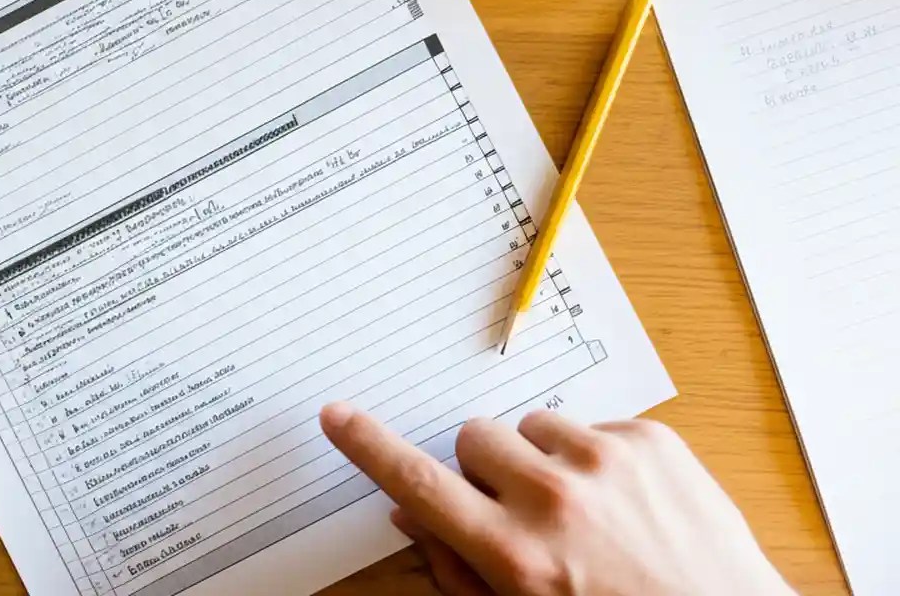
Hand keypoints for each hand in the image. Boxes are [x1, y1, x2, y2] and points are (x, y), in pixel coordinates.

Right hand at [320, 403, 793, 595]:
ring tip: (582, 508)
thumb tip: (413, 517)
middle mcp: (555, 499)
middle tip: (516, 507)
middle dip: (484, 467)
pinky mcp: (650, 439)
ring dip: (542, 458)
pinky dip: (595, 455)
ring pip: (531, 425)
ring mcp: (606, 460)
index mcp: (516, 554)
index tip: (338, 417)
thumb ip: (458, 571)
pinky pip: (591, 424)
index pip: (419, 486)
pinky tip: (623, 500)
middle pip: (473, 438)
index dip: (370, 448)